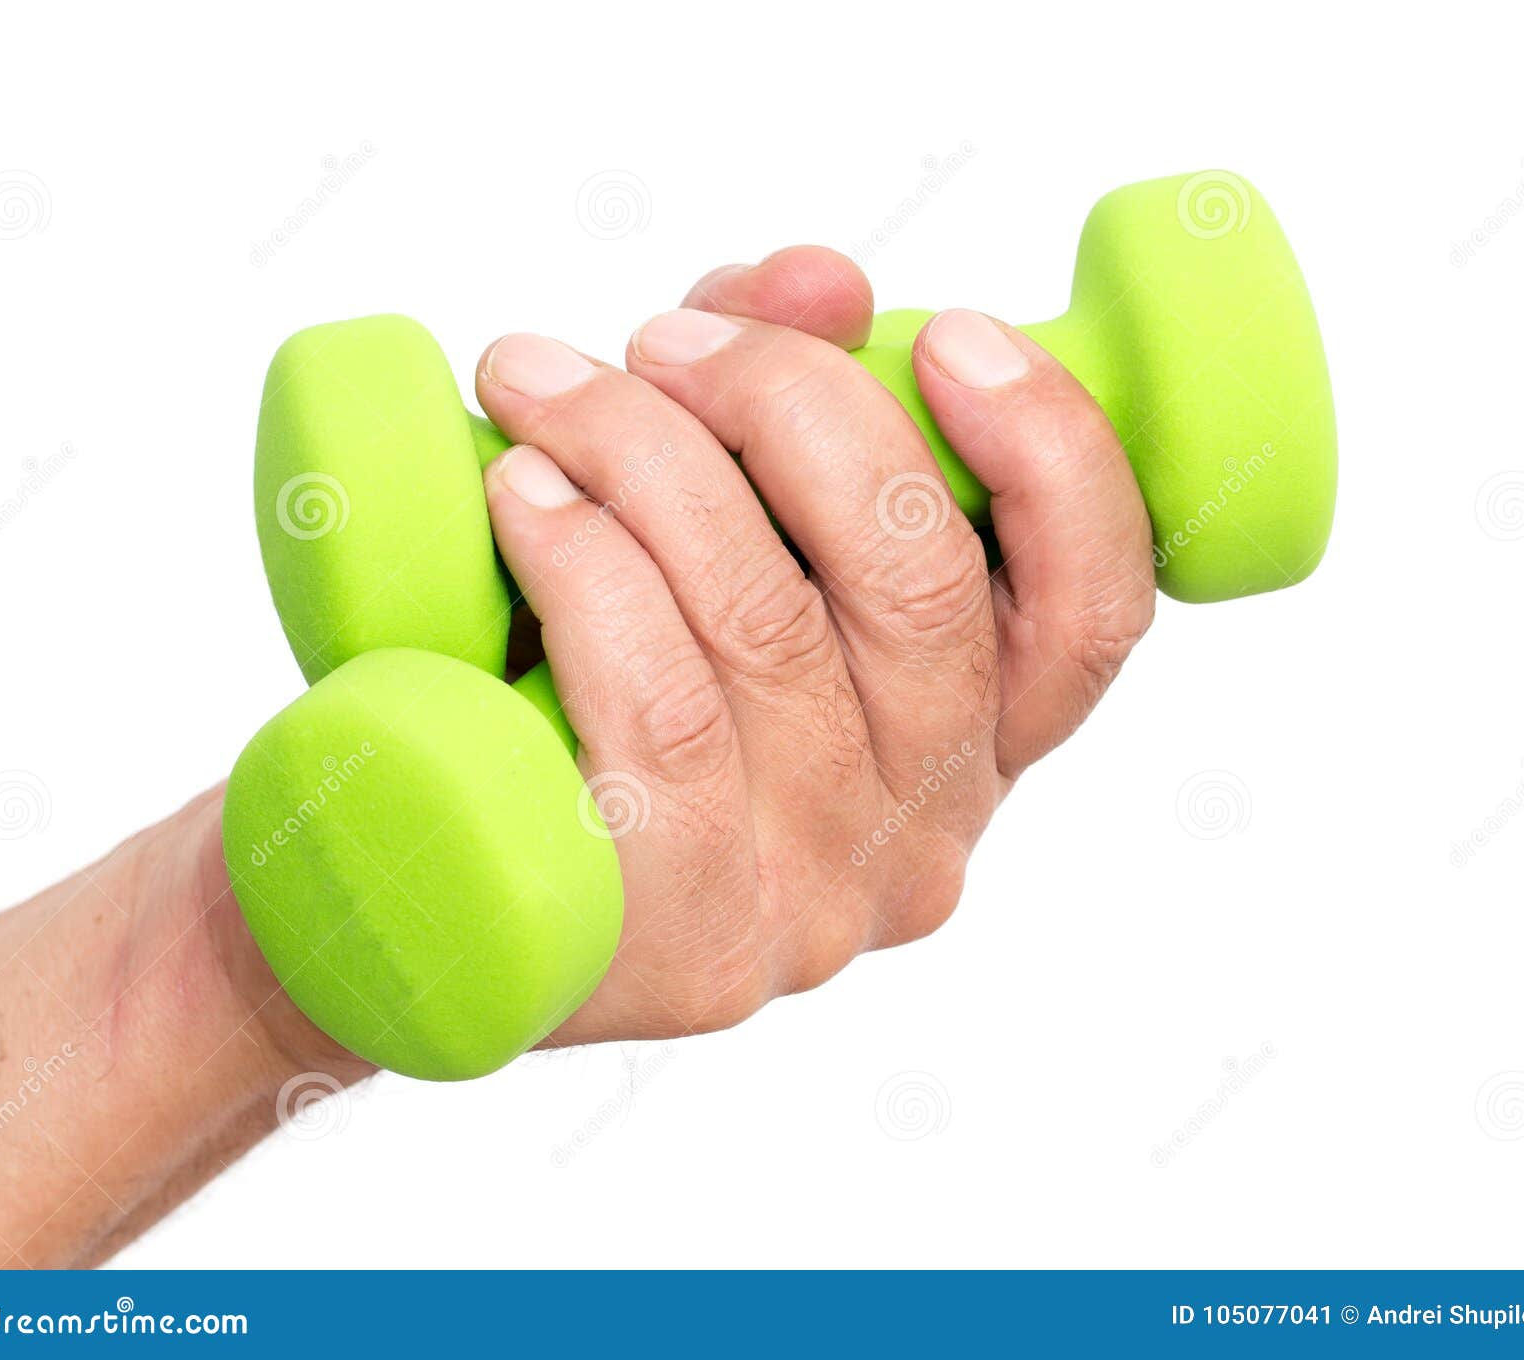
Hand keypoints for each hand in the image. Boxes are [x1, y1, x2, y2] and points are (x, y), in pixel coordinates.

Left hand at [477, 247, 1154, 1041]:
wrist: (431, 878)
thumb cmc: (594, 683)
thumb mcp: (717, 541)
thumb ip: (781, 413)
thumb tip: (821, 282)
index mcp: (971, 745)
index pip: (1092, 613)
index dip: (1053, 455)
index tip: (948, 332)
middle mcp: (919, 836)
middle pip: (918, 582)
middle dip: (787, 404)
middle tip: (665, 341)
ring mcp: (812, 901)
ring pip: (766, 622)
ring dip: (644, 454)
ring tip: (540, 387)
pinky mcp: (689, 938)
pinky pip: (662, 703)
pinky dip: (584, 559)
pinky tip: (521, 496)